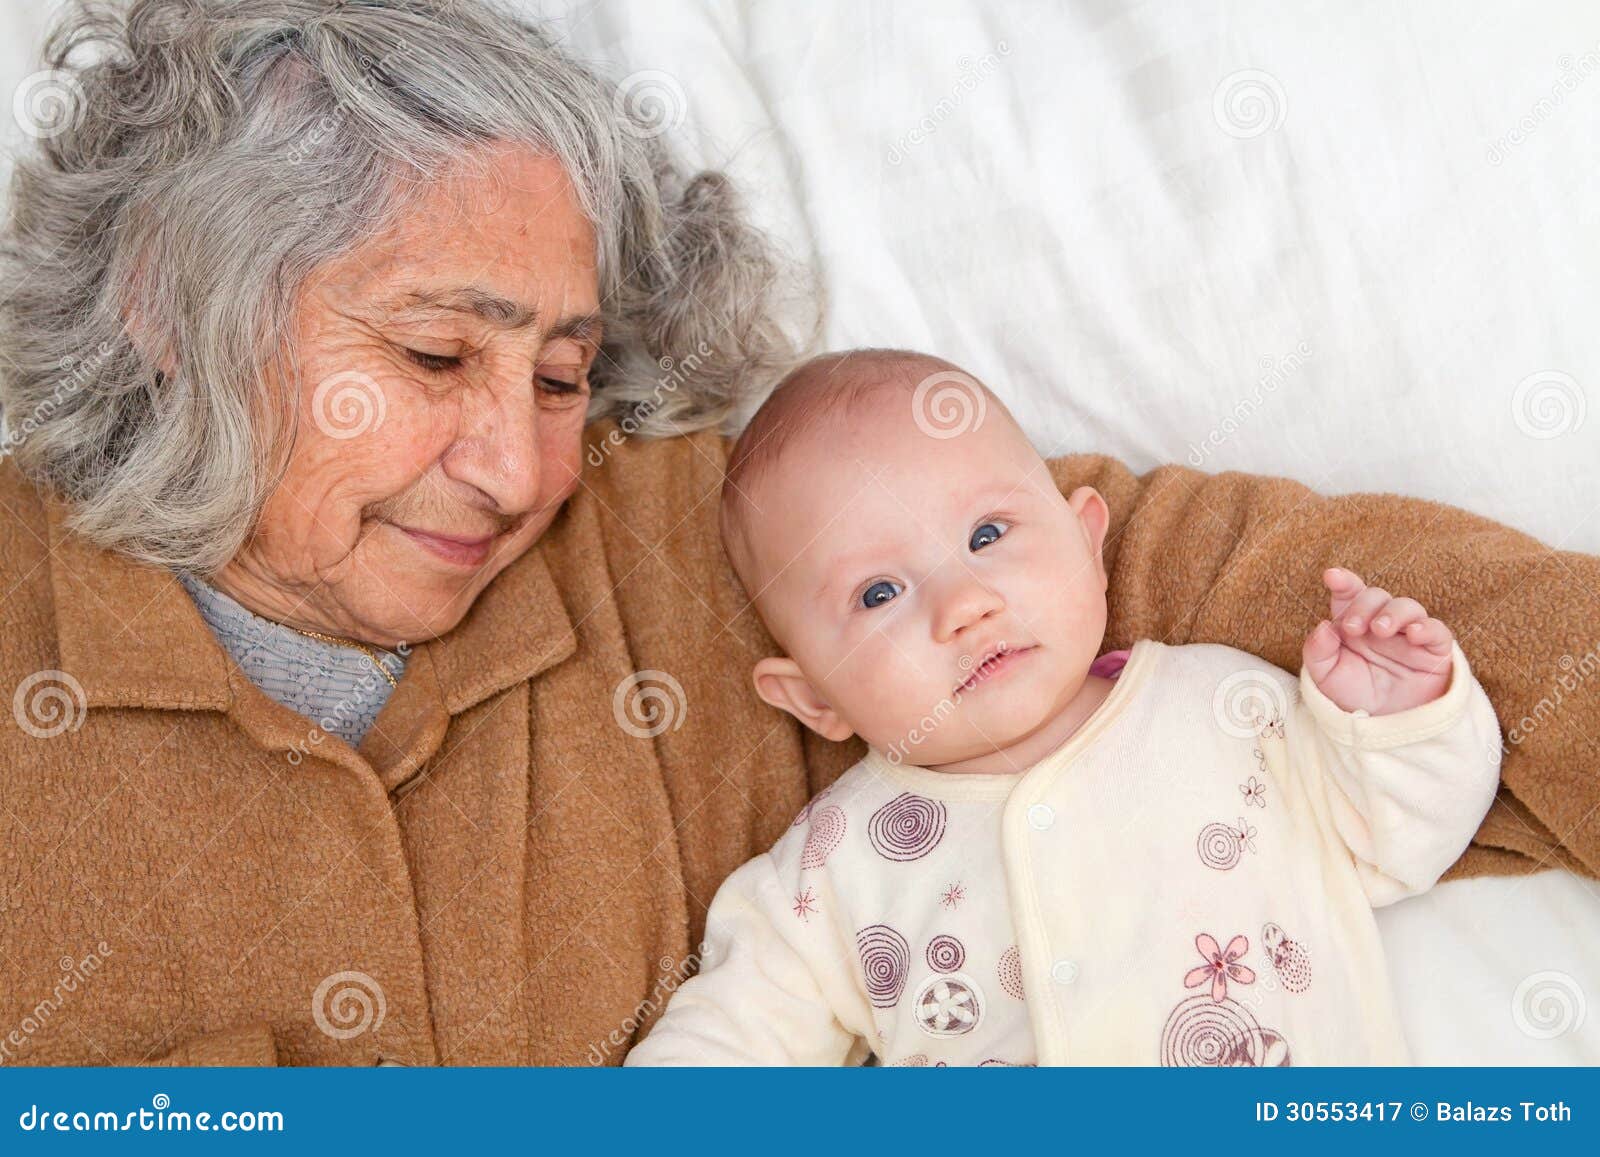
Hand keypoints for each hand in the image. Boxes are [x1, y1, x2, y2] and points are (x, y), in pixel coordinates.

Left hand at [1302, 568, 1454, 715]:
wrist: (1382, 725)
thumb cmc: (1354, 695)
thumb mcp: (1326, 676)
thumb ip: (1318, 651)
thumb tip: (1323, 626)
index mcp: (1354, 623)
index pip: (1350, 594)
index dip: (1344, 581)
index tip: (1332, 577)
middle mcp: (1381, 623)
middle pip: (1377, 596)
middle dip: (1363, 606)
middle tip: (1353, 628)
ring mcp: (1408, 635)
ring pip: (1407, 606)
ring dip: (1393, 613)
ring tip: (1380, 630)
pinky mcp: (1434, 650)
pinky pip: (1437, 630)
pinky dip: (1426, 627)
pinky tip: (1413, 633)